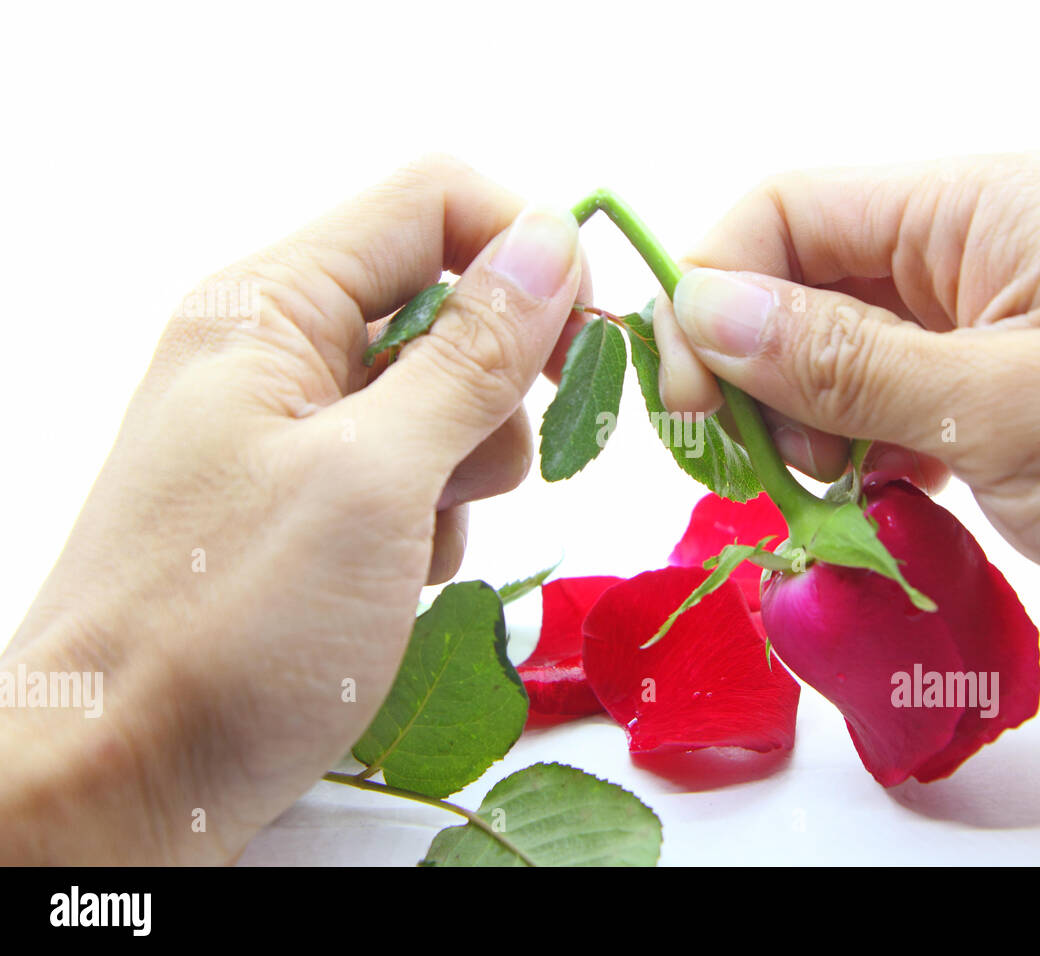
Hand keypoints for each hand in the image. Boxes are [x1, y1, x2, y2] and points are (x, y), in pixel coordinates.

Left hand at [0, 156, 585, 862]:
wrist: (124, 778)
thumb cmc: (229, 626)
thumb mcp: (373, 480)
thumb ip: (470, 357)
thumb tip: (550, 239)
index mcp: (272, 306)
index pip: (432, 203)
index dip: (525, 250)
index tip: (591, 339)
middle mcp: (280, 351)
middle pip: (449, 301)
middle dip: (498, 384)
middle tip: (485, 468)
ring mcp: (296, 430)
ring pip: (447, 397)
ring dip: (467, 468)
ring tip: (414, 543)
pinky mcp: (314, 501)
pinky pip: (419, 471)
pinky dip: (434, 520)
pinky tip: (393, 578)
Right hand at [656, 154, 1039, 690]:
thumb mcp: (1002, 410)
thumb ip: (843, 362)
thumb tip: (703, 308)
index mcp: (978, 208)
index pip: (784, 213)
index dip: (711, 298)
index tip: (687, 407)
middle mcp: (978, 254)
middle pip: (802, 288)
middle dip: (755, 379)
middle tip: (755, 478)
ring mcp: (994, 334)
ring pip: (840, 363)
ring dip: (807, 436)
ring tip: (825, 509)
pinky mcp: (1010, 408)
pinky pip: (894, 419)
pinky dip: (863, 469)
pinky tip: (873, 518)